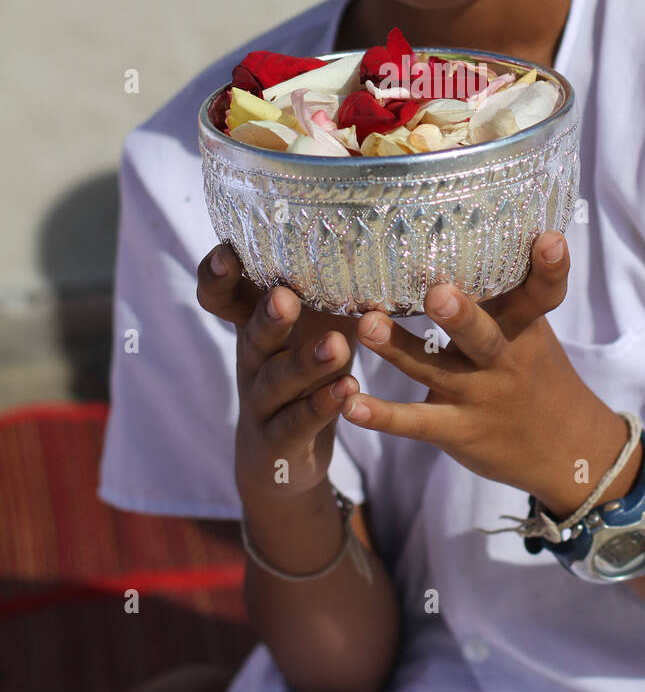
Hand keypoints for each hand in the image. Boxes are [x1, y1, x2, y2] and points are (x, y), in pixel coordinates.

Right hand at [195, 245, 361, 507]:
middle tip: (285, 296)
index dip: (218, 276)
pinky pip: (298, 421)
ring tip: (338, 348)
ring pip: (276, 380)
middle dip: (268, 315)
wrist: (280, 457)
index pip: (221, 296)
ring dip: (306, 363)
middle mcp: (251, 360)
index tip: (229, 251)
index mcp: (254, 324)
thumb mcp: (314, 326)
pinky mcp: (278, 440)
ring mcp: (261, 402)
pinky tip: (349, 390)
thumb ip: (332, 288)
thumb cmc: (305, 372)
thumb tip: (380, 234)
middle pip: (251, 334)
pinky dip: (322, 406)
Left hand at [340, 231, 580, 504]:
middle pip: (483, 335)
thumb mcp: (531, 331)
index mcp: (525, 326)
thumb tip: (473, 221)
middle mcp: (504, 359)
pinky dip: (381, 416)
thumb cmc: (538, 374)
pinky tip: (350, 404)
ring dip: (398, 350)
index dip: (549, 267)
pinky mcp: (456, 429)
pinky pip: (414, 422)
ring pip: (434, 370)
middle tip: (437, 292)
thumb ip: (504, 288)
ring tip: (368, 326)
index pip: (542, 294)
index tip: (548, 238)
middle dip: (460, 315)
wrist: (567, 452)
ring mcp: (479, 396)